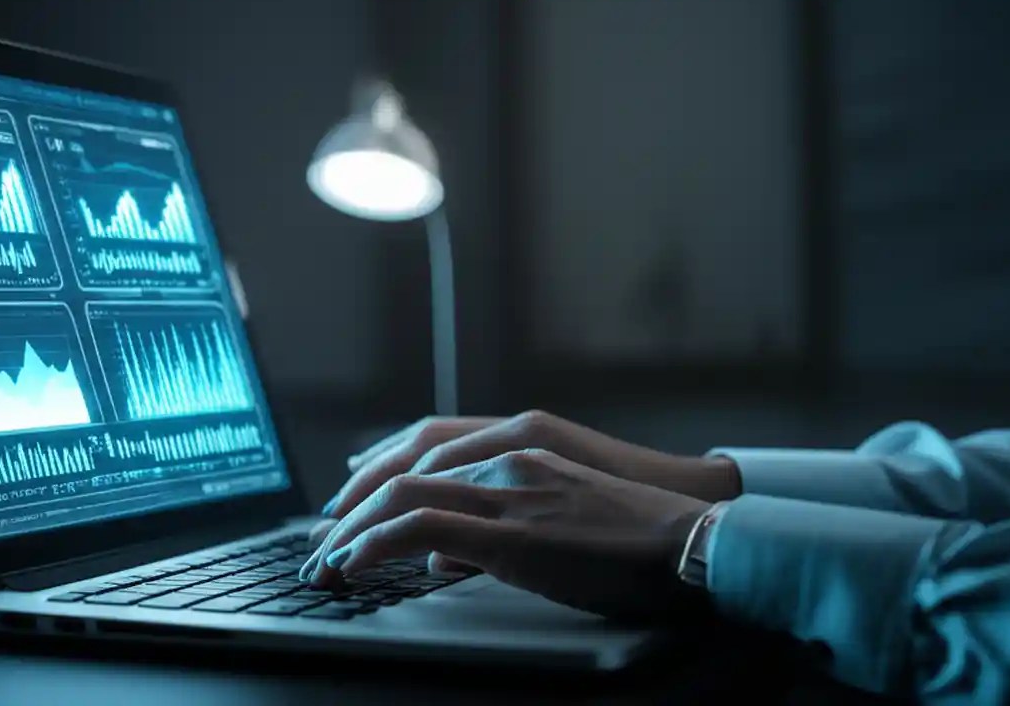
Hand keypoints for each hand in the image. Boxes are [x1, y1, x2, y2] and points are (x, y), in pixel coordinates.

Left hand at [302, 448, 712, 622]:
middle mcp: (506, 456)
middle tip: (320, 537)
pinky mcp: (509, 530)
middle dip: (352, 503)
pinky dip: (375, 544)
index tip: (346, 501)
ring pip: (402, 493)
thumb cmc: (635, 539)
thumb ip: (495, 530)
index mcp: (519, 447)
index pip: (426, 446)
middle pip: (404, 467)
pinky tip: (354, 564)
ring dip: (352, 526)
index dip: (377, 471)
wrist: (689, 539)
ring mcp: (506, 489)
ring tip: (324, 558)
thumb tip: (441, 557)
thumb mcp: (556, 524)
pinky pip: (420, 528)